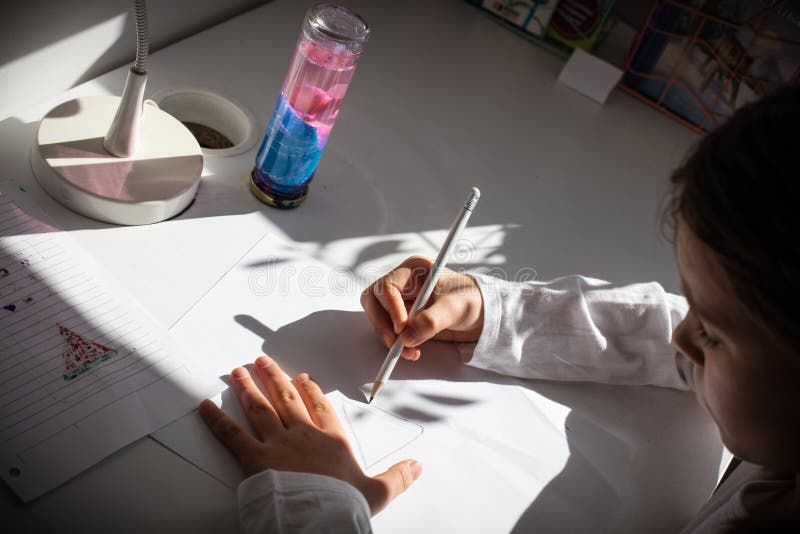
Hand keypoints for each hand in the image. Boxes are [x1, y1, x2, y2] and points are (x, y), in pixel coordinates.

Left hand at [198, 355, 420, 514]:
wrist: (320, 521)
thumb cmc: (344, 506)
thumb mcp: (377, 492)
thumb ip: (397, 476)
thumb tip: (418, 466)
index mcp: (332, 440)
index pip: (321, 407)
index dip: (311, 391)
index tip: (303, 378)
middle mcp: (303, 435)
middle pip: (287, 398)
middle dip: (274, 378)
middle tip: (262, 362)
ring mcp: (277, 444)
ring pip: (261, 408)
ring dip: (248, 388)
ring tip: (238, 372)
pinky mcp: (254, 459)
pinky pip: (231, 435)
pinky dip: (216, 420)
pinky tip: (204, 407)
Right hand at [360, 255, 483, 360]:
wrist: (481, 314)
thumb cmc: (471, 300)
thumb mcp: (454, 308)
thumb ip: (431, 321)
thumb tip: (407, 338)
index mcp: (413, 270)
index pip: (387, 286)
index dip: (391, 307)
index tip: (402, 327)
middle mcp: (403, 283)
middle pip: (374, 300)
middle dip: (381, 323)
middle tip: (395, 342)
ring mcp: (401, 301)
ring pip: (378, 318)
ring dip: (389, 337)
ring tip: (409, 351)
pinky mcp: (403, 319)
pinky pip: (389, 331)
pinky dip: (397, 344)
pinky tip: (412, 352)